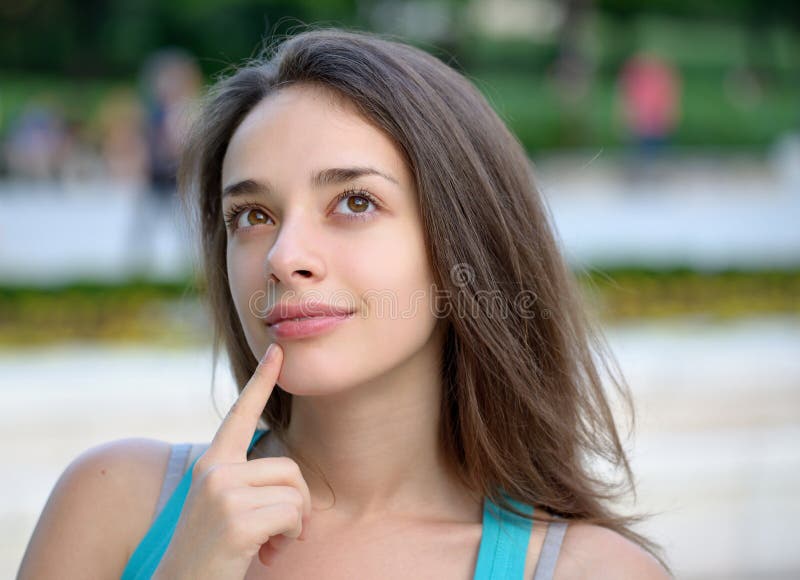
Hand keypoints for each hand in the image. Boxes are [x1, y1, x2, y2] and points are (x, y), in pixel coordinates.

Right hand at [155, 343, 310, 578]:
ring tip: (271, 542)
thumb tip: (295, 486)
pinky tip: (269, 553)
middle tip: (283, 529)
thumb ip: (249, 483)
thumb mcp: (225, 506)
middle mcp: (214, 471)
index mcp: (212, 463)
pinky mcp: (234, 521)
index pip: (240, 414)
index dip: (261, 381)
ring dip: (295, 524)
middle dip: (299, 503)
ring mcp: (222, 494)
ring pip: (295, 495)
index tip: (277, 350)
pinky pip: (292, 516)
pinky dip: (291, 537)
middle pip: (290, 469)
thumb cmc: (212, 550)